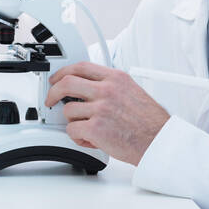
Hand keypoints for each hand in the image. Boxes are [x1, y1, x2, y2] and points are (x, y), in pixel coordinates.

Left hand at [47, 62, 168, 164]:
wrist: (158, 140)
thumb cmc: (148, 121)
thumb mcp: (131, 91)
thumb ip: (109, 86)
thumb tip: (87, 87)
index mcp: (116, 78)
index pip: (81, 67)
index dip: (63, 72)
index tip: (57, 79)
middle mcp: (107, 90)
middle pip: (67, 83)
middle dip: (53, 92)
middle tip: (51, 100)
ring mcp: (101, 108)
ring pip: (68, 111)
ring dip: (72, 122)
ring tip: (86, 128)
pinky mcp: (96, 128)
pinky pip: (72, 130)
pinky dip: (77, 137)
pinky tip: (89, 139)